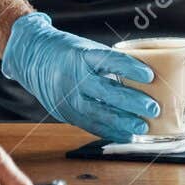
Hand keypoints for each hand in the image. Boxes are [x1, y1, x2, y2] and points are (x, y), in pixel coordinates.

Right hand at [0, 12, 159, 141]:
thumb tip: (145, 79)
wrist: (31, 59)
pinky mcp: (64, 112)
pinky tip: (127, 135)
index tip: (150, 75)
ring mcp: (67, 96)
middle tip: (154, 108)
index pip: (108, 60)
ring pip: (98, 112)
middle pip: (105, 91)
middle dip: (132, 102)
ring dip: (123, 122)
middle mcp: (72, 76)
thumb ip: (109, 64)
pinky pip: (89, 124)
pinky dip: (110, 131)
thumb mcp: (86, 49)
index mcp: (81, 55)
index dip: (129, 68)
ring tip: (143, 127)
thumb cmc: (67, 52)